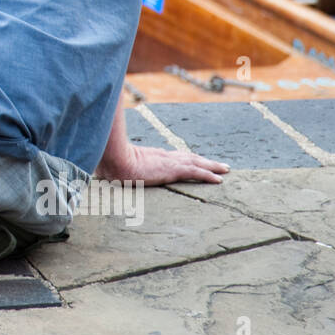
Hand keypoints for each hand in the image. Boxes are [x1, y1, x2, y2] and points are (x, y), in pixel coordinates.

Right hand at [95, 140, 228, 185]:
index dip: (189, 159)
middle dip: (206, 161)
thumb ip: (120, 171)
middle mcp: (164, 156)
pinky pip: (196, 172)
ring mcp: (169, 162)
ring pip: (197, 162)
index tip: (198, 161)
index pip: (176, 156)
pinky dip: (209, 175)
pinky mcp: (172, 169)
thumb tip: (108, 177)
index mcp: (153, 156)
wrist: (113, 161)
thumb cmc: (111, 165)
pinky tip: (219, 179)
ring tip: (226, 170)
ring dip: (213, 166)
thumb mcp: (117, 168)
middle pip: (190, 157)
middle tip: (221, 165)